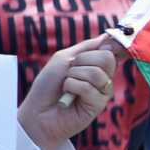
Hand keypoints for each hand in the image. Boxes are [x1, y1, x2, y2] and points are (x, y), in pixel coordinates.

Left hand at [17, 32, 121, 149]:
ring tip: (66, 86)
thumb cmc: (48, 84)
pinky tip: (67, 96)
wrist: (38, 111)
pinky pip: (88, 87)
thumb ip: (86, 47)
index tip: (106, 44)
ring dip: (73, 76)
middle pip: (107, 58)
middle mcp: (102, 78)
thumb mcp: (64, 58)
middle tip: (70, 71)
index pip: (110, 50)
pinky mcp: (98, 105)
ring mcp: (102, 92)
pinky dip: (71, 87)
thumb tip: (107, 37)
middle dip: (82, 61)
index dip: (109, 45)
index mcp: (95, 65)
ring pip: (96, 73)